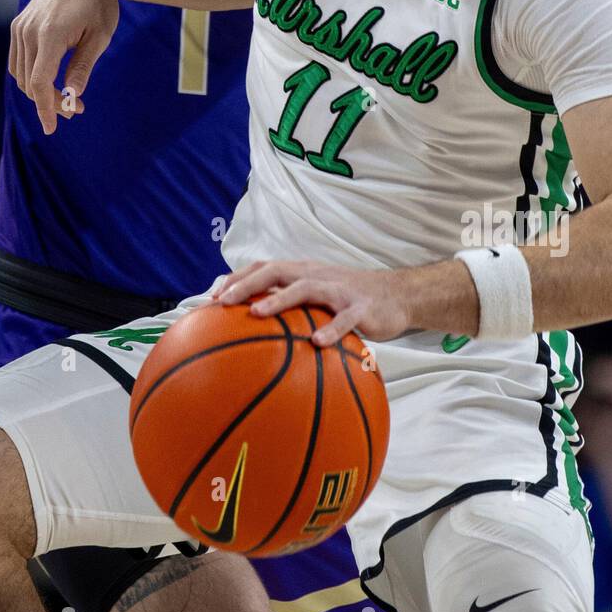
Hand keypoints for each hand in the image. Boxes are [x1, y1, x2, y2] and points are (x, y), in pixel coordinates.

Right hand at [9, 0, 118, 133]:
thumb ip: (82, 67)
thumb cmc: (98, 3)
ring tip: (67, 98)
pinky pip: (18, 61)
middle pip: (30, 82)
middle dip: (50, 102)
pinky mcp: (18, 25)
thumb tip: (72, 95)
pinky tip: (50, 80)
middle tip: (76, 109)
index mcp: (49, 34)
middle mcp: (28, 31)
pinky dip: (30, 76)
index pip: (39, 82)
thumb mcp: (99, 37)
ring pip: (21, 74)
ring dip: (40, 91)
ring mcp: (20, 27)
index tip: (52, 128)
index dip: (44, 108)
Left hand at [212, 259, 408, 346]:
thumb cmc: (350, 300)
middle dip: (246, 284)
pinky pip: (345, 319)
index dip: (237, 278)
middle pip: (276, 270)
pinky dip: (331, 329)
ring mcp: (339, 289)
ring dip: (279, 300)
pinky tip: (317, 343)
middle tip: (222, 302)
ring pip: (305, 288)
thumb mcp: (319, 297)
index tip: (212, 298)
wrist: (398, 296)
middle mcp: (316, 275)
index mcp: (303, 272)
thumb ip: (292, 306)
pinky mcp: (361, 307)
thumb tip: (256, 331)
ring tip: (257, 314)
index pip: (263, 267)